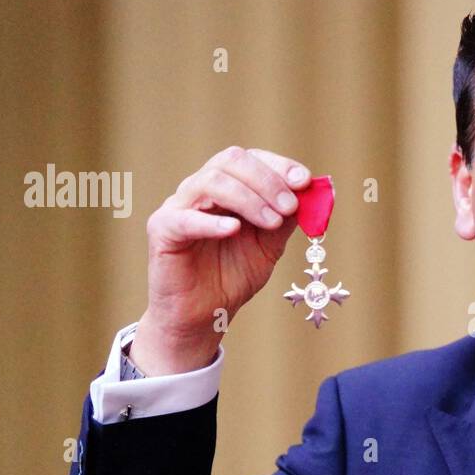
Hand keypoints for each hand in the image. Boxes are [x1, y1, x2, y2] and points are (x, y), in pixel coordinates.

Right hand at [129, 146, 309, 374]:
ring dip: (249, 198)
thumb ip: (286, 220)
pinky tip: (234, 230)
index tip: (305, 182)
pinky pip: (184, 218)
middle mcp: (200, 189)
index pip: (249, 158)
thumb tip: (312, 195)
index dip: (278, 165)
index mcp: (226, 187)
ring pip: (211, 182)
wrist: (204, 315)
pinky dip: (211, 222)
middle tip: (290, 207)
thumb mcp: (269, 246)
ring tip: (272, 222)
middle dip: (267, 180)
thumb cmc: (233, 276)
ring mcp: (178, 206)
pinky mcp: (162, 230)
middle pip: (230, 160)